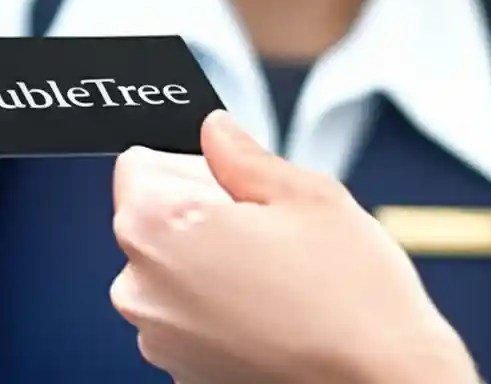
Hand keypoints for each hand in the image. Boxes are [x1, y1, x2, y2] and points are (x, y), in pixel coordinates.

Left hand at [109, 111, 476, 383]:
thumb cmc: (352, 301)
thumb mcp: (307, 196)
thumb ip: (243, 154)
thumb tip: (215, 129)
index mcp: (153, 226)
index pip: (140, 164)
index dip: (195, 167)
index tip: (237, 189)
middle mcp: (138, 284)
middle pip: (151, 217)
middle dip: (200, 214)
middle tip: (268, 235)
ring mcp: (155, 335)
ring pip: (170, 269)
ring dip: (208, 264)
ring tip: (276, 280)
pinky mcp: (178, 369)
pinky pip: (185, 315)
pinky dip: (216, 309)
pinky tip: (270, 315)